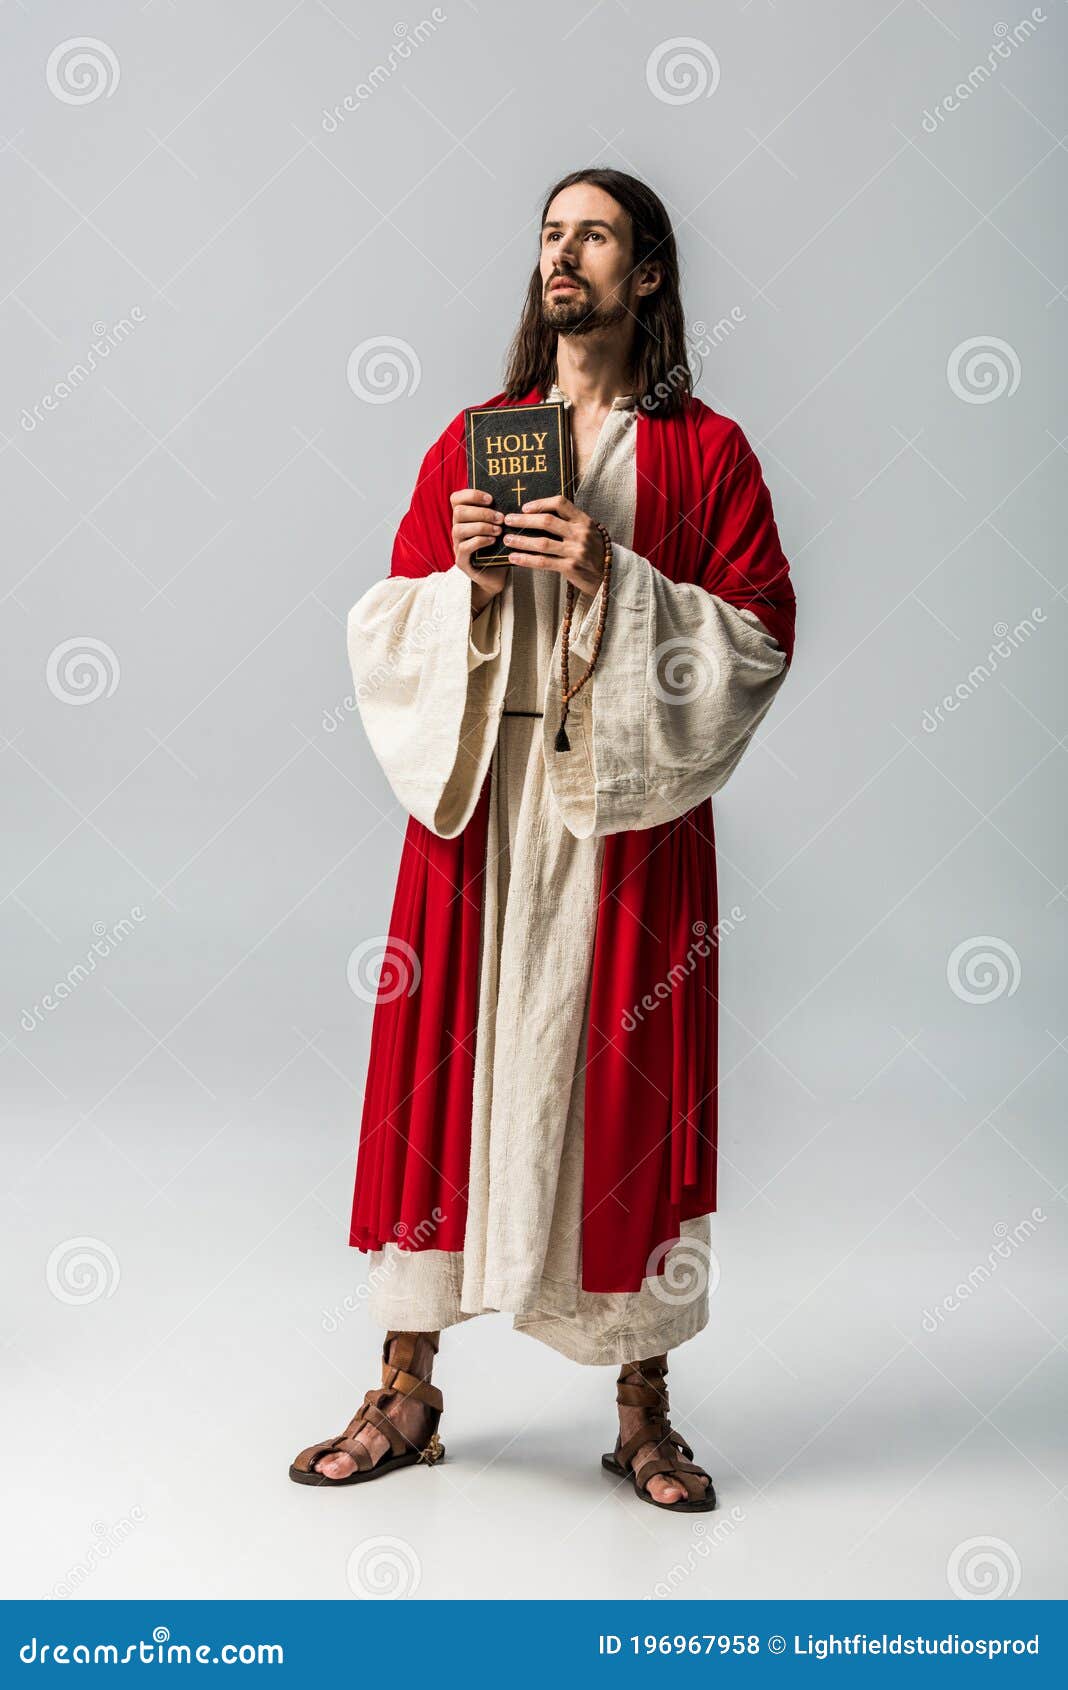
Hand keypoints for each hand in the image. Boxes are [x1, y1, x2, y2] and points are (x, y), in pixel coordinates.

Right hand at [450, 488, 507, 612]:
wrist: (497, 576)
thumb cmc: (499, 548)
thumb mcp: (499, 527)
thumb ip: (499, 513)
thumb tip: (513, 497)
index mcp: (464, 518)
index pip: (457, 499)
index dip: (472, 495)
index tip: (491, 499)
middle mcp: (458, 529)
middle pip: (458, 512)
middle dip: (482, 512)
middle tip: (500, 518)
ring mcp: (457, 545)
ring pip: (459, 529)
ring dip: (481, 527)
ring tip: (499, 531)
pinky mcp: (461, 561)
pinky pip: (464, 547)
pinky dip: (479, 541)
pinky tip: (493, 541)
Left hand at [502, 495, 606, 595]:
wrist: (609, 575)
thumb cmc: (593, 552)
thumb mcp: (587, 531)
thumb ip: (569, 523)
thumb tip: (538, 516)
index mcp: (584, 520)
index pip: (560, 503)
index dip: (540, 503)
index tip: (525, 508)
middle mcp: (580, 533)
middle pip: (547, 521)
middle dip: (524, 520)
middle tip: (508, 520)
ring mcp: (576, 551)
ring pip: (542, 543)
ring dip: (521, 540)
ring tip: (507, 539)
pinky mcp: (571, 567)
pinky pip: (544, 562)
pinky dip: (526, 559)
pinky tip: (514, 558)